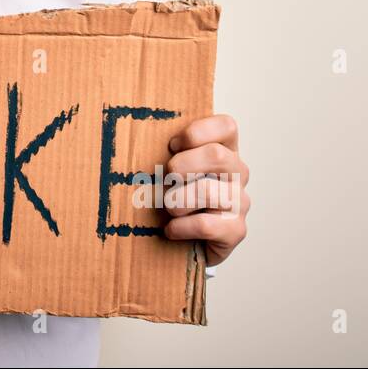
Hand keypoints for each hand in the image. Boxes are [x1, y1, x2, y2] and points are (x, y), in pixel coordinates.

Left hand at [161, 113, 249, 266]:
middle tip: (165, 178)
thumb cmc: (173, 196)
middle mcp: (237, 173)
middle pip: (217, 155)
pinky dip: (180, 227)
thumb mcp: (169, 168)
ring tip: (168, 208)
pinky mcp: (236, 230)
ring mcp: (240, 201)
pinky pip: (205, 224)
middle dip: (181, 166)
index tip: (172, 145)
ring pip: (208, 191)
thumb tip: (127, 125)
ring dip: (176, 200)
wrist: (183, 243)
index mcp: (224, 150)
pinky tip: (171, 229)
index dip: (197, 132)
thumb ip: (164, 149)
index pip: (226, 126)